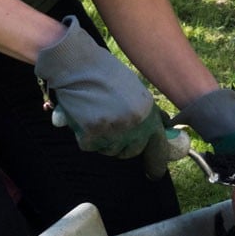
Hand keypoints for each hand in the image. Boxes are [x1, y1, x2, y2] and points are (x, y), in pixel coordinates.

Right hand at [34, 18, 166, 160]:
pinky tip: (82, 118)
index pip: (157, 143)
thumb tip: (153, 128)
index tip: (153, 171)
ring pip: (109, 150)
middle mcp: (133, 124)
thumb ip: (141, 111)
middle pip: (132, 151)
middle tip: (112, 135)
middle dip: (123, 147)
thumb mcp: (132, 88)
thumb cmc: (102, 71)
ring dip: (102, 141)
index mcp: (146, 111)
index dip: (154, 159)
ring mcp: (113, 131)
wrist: (77, 63)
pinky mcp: (91, 135)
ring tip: (95, 119)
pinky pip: (89, 145)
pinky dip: (83, 135)